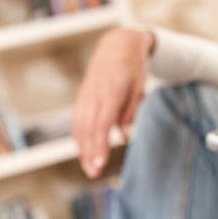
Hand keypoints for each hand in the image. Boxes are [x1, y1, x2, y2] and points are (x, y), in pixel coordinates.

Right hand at [72, 27, 153, 177]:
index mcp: (111, 92)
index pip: (102, 124)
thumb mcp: (139, 88)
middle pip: (88, 129)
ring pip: (80, 126)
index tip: (99, 164)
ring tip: (88, 168)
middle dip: (89, 153)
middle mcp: (95, 94)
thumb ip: (130, 112)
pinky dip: (79, 137)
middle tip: (93, 174)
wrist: (118, 44)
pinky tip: (83, 151)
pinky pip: (77, 120)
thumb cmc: (134, 68)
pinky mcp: (82, 96)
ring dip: (82, 148)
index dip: (99, 145)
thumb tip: (123, 136)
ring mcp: (86, 95)